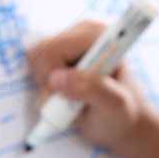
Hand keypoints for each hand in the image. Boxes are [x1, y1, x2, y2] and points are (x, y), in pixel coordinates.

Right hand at [26, 22, 158, 157]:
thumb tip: (56, 78)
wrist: (123, 124)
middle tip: (70, 102)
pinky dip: (46, 89)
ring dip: (47, 88)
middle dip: (48, 84)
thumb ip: (90, 89)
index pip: (52, 50)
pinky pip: (36, 70)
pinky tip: (66, 97)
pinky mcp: (60, 56)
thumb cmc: (123, 115)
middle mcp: (82, 33)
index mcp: (98, 36)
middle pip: (39, 53)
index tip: (68, 98)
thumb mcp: (113, 105)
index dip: (52, 77)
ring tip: (72, 100)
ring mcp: (69, 44)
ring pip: (35, 62)